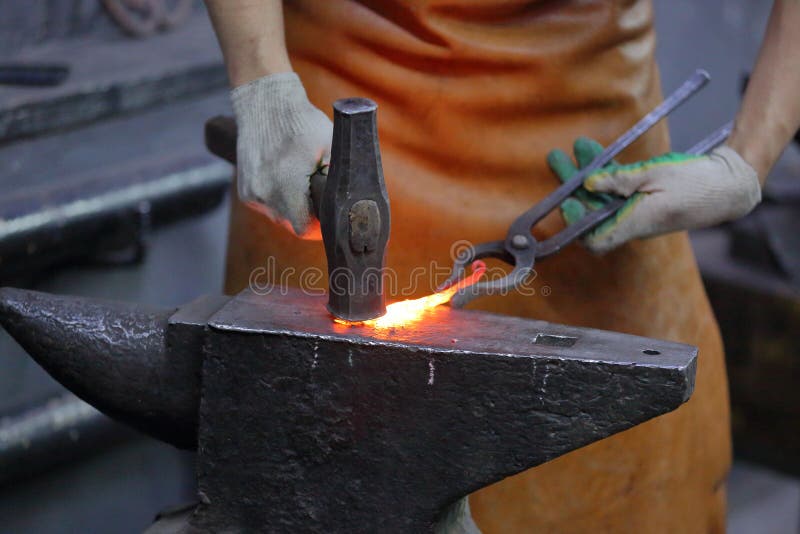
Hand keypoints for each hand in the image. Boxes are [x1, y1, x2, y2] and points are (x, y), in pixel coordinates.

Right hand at [231, 72, 332, 237]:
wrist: (266, 102)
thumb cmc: (303, 123)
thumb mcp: (332, 147)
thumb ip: (341, 179)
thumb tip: (355, 204)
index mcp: (287, 186)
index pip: (305, 229)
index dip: (320, 226)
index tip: (328, 215)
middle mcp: (265, 194)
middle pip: (292, 224)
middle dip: (307, 215)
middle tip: (317, 194)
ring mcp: (251, 194)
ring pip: (279, 217)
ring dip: (292, 207)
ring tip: (300, 181)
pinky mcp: (245, 191)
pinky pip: (267, 206)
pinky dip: (278, 198)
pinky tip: (284, 178)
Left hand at [546, 137, 761, 253]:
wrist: (729, 186)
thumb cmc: (696, 182)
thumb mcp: (654, 174)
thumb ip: (619, 180)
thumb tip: (587, 183)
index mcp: (635, 224)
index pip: (594, 240)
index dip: (575, 223)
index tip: (567, 199)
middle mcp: (632, 224)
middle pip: (591, 212)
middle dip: (572, 186)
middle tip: (555, 159)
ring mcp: (636, 213)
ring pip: (602, 198)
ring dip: (586, 174)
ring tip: (574, 146)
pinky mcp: (642, 202)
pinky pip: (617, 191)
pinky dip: (606, 173)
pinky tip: (594, 151)